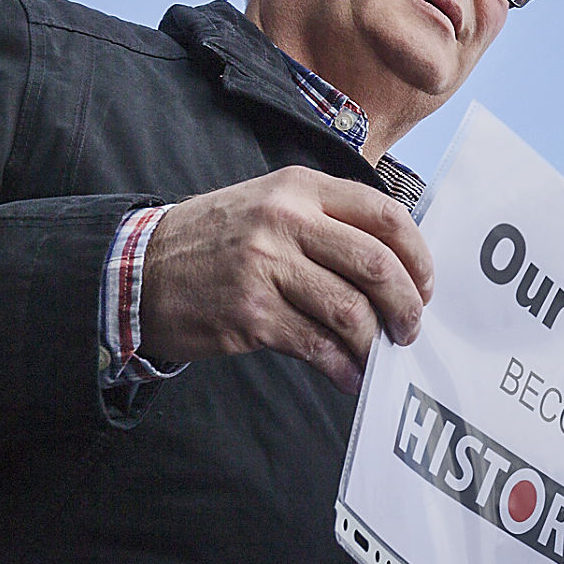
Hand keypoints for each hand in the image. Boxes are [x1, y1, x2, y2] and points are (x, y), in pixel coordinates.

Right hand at [138, 166, 433, 393]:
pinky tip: (349, 375)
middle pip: (377, 265)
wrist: (138, 270)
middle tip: (410, 327)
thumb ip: (328, 221)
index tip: (425, 285)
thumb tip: (395, 266)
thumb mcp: (271, 203)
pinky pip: (317, 345)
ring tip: (378, 354)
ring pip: (352, 310)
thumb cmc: (216, 240)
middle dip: (407, 304)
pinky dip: (343, 366)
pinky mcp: (251, 315)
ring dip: (376, 341)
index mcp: (300, 188)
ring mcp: (267, 267)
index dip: (418, 256)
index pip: (386, 216)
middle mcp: (287, 221)